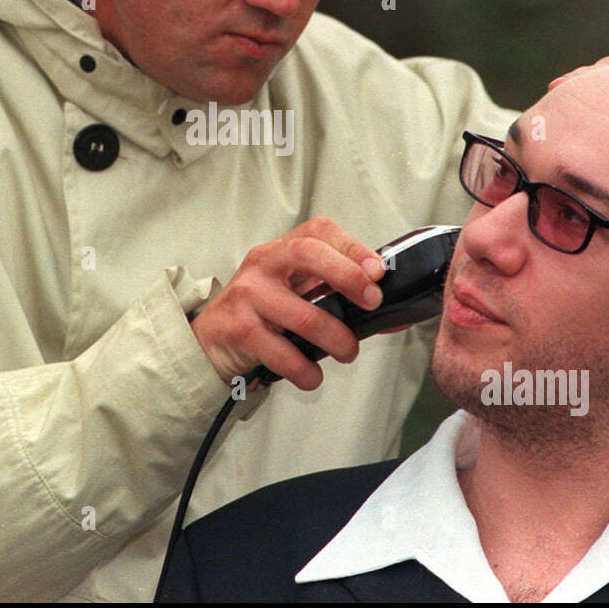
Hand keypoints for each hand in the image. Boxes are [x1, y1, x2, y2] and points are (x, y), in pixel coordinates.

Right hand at [190, 216, 385, 390]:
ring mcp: (247, 295)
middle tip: (371, 303)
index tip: (378, 272)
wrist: (211, 343)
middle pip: (307, 253)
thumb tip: (397, 317)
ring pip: (303, 314)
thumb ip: (342, 301)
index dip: (353, 247)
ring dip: (336, 339)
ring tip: (347, 352)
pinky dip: (306, 370)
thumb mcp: (299, 297)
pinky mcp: (238, 329)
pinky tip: (312, 376)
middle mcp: (262, 264)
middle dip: (347, 276)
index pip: (319, 231)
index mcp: (282, 251)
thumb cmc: (264, 316)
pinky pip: (282, 352)